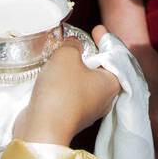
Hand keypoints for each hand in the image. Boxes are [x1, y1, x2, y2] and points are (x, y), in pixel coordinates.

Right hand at [13, 26, 121, 145]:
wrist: (42, 129)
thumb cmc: (62, 90)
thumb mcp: (67, 55)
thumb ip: (73, 44)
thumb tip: (74, 45)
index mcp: (112, 83)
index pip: (115, 56)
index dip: (106, 40)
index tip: (97, 29)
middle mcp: (105, 99)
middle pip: (101, 70)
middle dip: (91, 55)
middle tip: (81, 42)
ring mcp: (88, 111)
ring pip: (85, 83)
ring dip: (76, 70)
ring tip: (65, 56)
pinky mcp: (71, 118)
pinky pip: (72, 94)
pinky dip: (66, 83)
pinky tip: (55, 75)